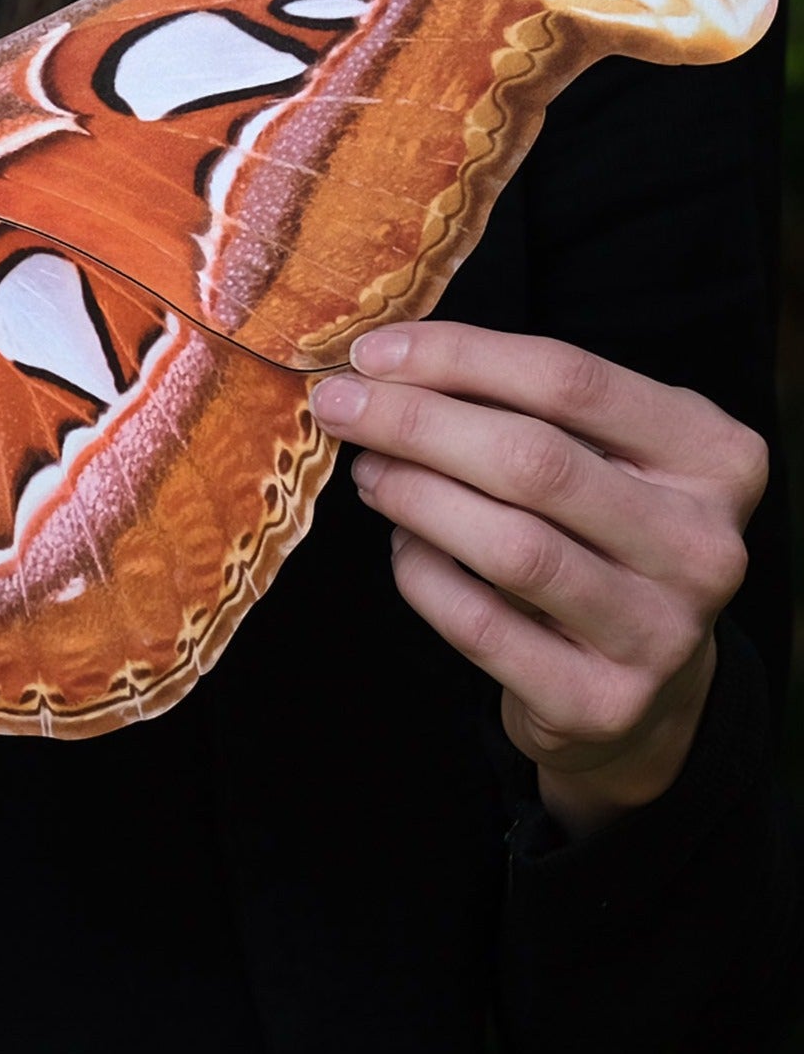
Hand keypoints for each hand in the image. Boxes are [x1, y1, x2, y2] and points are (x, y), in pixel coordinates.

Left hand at [310, 323, 766, 837]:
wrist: (640, 688)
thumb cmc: (598, 539)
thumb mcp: (597, 458)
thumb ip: (517, 407)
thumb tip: (385, 366)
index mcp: (714, 457)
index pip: (571, 380)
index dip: (458, 357)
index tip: (371, 352)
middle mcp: (704, 544)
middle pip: (535, 460)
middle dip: (415, 423)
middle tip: (340, 407)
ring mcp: (660, 631)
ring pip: (510, 546)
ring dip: (414, 496)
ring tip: (369, 472)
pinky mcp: (601, 701)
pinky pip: (480, 624)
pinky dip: (422, 574)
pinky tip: (402, 545)